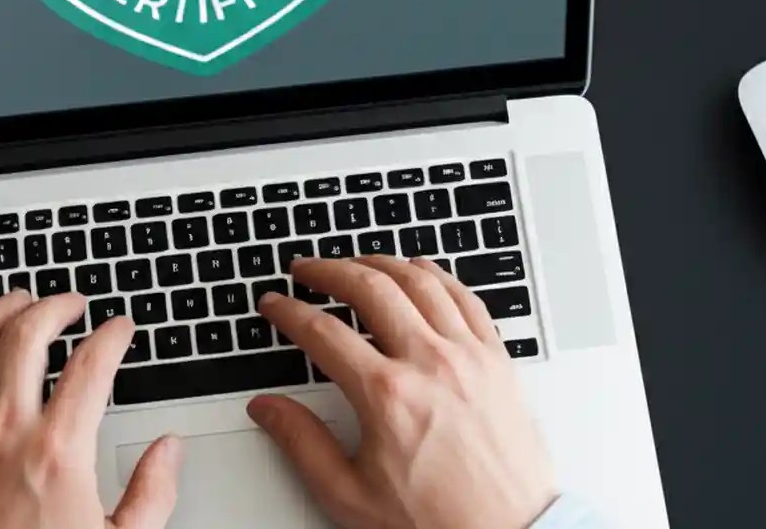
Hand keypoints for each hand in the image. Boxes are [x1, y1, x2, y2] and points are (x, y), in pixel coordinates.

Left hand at [0, 290, 183, 528]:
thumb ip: (153, 493)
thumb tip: (169, 450)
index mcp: (58, 455)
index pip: (91, 365)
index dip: (112, 335)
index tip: (120, 328)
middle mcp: (5, 435)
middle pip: (26, 337)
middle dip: (54, 306)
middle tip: (71, 303)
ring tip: (19, 302)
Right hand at [248, 256, 556, 528]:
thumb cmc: (438, 524)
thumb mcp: (350, 495)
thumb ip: (302, 443)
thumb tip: (267, 409)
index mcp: (387, 396)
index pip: (322, 331)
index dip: (288, 311)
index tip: (275, 306)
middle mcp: (430, 364)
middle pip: (370, 288)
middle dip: (328, 270)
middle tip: (306, 270)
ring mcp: (469, 357)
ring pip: (420, 281)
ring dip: (380, 262)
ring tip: (356, 262)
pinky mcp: (497, 362)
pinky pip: (466, 298)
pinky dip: (436, 276)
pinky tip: (419, 273)